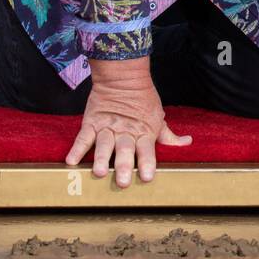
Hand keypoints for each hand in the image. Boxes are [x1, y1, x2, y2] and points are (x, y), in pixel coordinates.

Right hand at [64, 59, 191, 187]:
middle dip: (124, 166)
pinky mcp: (92, 122)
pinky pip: (83, 137)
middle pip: (125, 150)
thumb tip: (187, 142)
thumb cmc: (143, 100)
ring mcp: (108, 127)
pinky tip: (71, 161)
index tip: (147, 177)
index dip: (147, 163)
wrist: (123, 77)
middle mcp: (126, 132)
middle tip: (122, 181)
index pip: (147, 150)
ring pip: (104, 145)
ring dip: (101, 159)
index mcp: (144, 132)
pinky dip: (77, 148)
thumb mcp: (158, 117)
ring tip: (99, 172)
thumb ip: (169, 135)